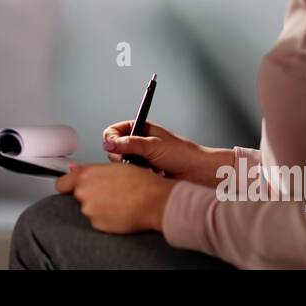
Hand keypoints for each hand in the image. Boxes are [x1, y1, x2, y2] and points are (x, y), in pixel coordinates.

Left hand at [54, 162, 176, 233]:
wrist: (154, 201)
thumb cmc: (140, 182)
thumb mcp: (114, 167)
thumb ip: (89, 170)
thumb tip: (72, 170)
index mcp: (86, 175)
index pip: (62, 184)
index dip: (68, 185)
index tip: (71, 187)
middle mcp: (84, 193)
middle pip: (79, 196)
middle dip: (90, 195)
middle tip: (110, 192)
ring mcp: (89, 211)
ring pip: (89, 209)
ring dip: (99, 207)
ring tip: (119, 201)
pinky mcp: (97, 225)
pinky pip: (98, 221)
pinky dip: (106, 218)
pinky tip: (120, 211)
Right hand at [101, 119, 232, 186]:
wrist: (198, 172)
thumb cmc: (182, 154)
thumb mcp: (152, 146)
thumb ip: (128, 144)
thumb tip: (108, 144)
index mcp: (140, 129)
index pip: (113, 131)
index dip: (112, 139)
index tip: (115, 146)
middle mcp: (138, 142)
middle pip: (114, 149)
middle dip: (123, 156)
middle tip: (134, 160)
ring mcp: (140, 158)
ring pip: (121, 164)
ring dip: (132, 168)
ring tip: (147, 169)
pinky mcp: (144, 173)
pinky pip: (130, 175)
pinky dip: (138, 176)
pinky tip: (151, 176)